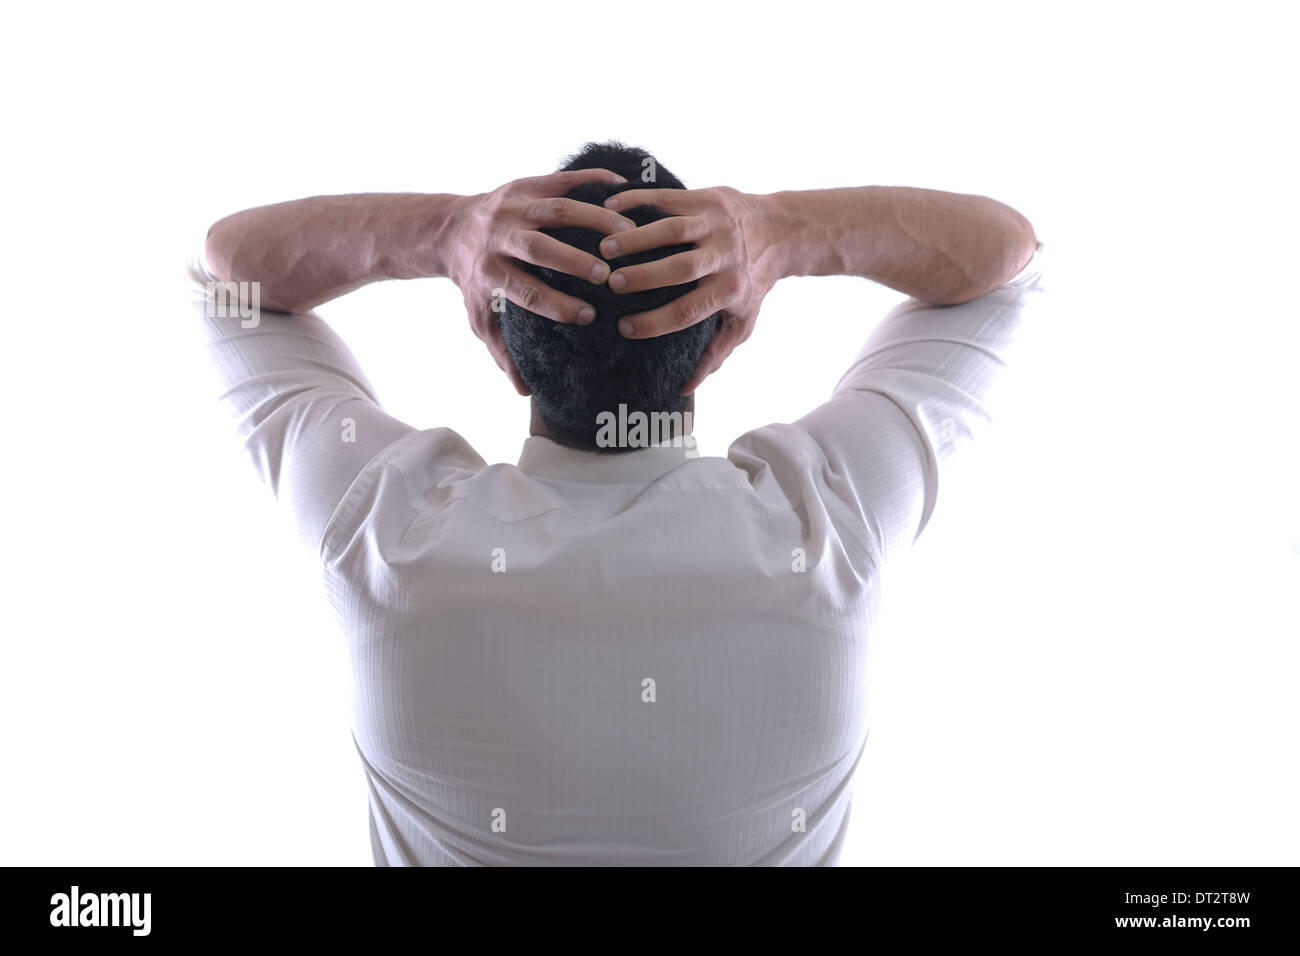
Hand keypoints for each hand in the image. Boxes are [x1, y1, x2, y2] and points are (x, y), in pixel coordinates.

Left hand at [445, 169, 638, 394]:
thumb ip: (502, 352)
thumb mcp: (482, 318)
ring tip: (627, 231)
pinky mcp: (526, 184)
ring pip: (554, 209)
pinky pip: (562, 180)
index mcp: (490, 272)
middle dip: (573, 260)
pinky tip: (624, 190)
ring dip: (592, 219)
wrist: (450, 230)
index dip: (557, 305)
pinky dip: (593, 181)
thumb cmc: (475, 281)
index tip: (588, 317)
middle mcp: (499, 236)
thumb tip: (525, 390)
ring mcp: (513, 205)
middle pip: (538, 247)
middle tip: (608, 275)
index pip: (526, 290)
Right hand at [599, 186, 778, 393]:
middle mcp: (725, 256)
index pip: (688, 311)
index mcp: (731, 290)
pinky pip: (668, 198)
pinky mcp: (706, 198)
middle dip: (643, 276)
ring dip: (637, 238)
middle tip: (610, 283)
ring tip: (605, 247)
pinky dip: (638, 200)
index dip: (655, 323)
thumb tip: (685, 388)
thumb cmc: (752, 282)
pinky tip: (610, 207)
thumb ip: (714, 353)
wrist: (780, 231)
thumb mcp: (742, 321)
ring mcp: (715, 223)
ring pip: (673, 229)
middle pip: (680, 268)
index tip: (624, 329)